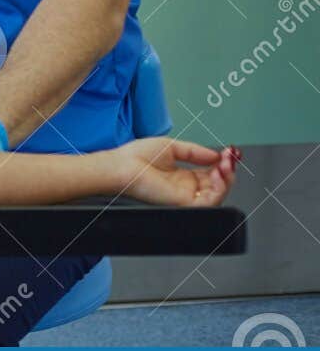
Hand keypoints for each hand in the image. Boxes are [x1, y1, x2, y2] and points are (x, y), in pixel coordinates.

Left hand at [106, 138, 237, 206]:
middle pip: (217, 185)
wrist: (121, 166)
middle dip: (228, 170)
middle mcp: (185, 188)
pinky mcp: (183, 203)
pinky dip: (219, 189)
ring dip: (227, 179)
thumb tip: (216, 154)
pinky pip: (209, 202)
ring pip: (217, 195)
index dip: (223, 164)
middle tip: (230, 157)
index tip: (229, 152)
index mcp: (182, 176)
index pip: (211, 174)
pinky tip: (218, 174)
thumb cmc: (135, 157)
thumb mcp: (172, 147)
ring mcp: (184, 196)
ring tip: (225, 164)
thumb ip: (195, 152)